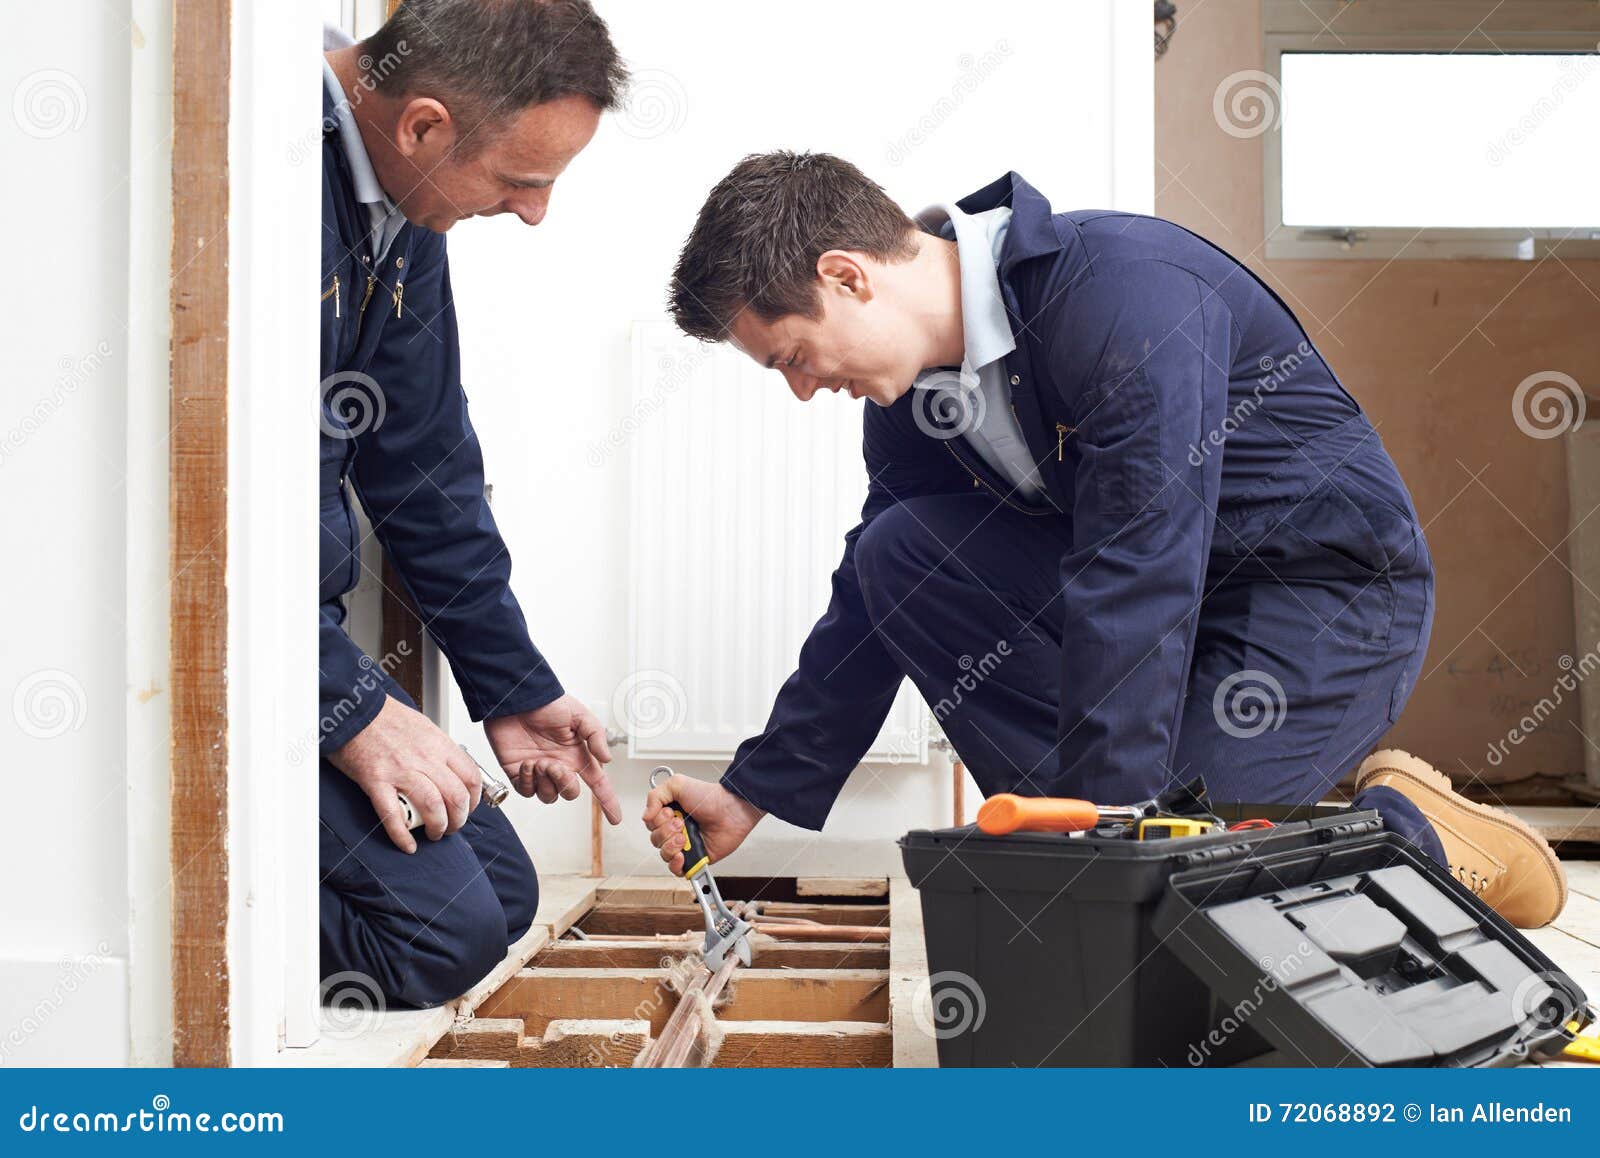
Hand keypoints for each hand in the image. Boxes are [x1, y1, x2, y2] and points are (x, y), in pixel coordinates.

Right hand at [328, 693, 481, 852]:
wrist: (354, 710)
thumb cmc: (385, 717)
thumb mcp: (424, 727)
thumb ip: (439, 749)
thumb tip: (450, 770)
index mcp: (439, 744)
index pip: (470, 777)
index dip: (473, 800)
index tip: (467, 808)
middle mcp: (425, 758)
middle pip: (455, 797)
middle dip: (458, 819)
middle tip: (452, 827)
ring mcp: (401, 771)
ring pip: (432, 808)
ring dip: (437, 827)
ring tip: (433, 834)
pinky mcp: (376, 781)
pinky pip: (393, 816)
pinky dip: (402, 836)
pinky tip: (407, 844)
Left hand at [484, 694, 619, 823]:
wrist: (516, 700)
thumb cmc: (547, 704)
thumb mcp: (579, 715)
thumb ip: (595, 736)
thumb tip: (607, 759)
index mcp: (577, 755)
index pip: (598, 783)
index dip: (607, 801)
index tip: (616, 818)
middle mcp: (560, 766)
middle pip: (570, 792)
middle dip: (564, 783)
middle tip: (555, 766)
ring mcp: (540, 771)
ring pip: (549, 796)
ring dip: (545, 782)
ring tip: (539, 762)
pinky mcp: (519, 773)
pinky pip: (527, 791)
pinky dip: (527, 781)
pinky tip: (526, 764)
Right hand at [642, 774, 764, 875]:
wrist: (730, 810)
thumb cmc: (709, 797)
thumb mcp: (677, 784)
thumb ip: (655, 796)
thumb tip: (645, 816)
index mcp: (670, 813)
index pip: (651, 825)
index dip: (657, 821)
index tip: (669, 813)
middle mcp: (676, 830)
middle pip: (655, 840)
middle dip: (666, 832)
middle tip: (681, 823)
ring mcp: (685, 845)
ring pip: (664, 854)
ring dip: (670, 846)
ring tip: (683, 837)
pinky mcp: (695, 859)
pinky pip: (676, 869)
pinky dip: (676, 865)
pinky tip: (681, 855)